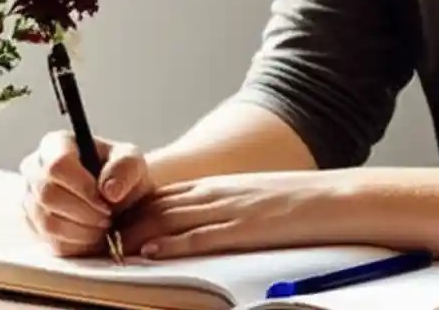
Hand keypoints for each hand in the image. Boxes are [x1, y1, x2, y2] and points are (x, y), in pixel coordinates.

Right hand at [20, 131, 155, 255]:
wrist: (119, 201)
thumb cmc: (121, 175)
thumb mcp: (133, 163)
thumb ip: (125, 168)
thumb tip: (109, 190)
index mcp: (56, 144)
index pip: (56, 165)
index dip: (82, 186)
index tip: (106, 200)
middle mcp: (34, 169)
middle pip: (47, 195)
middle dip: (84, 212)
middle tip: (108, 217)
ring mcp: (29, 198)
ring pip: (47, 221)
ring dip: (82, 230)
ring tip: (104, 226)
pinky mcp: (32, 226)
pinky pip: (50, 241)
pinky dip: (78, 244)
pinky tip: (93, 236)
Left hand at [120, 172, 341, 259]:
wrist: (334, 198)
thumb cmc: (300, 203)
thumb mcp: (256, 199)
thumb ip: (228, 208)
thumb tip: (208, 226)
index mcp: (221, 186)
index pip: (164, 194)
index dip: (135, 210)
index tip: (115, 224)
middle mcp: (217, 193)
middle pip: (158, 205)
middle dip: (127, 222)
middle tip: (103, 239)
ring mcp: (228, 210)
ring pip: (169, 219)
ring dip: (137, 233)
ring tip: (113, 248)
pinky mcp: (241, 229)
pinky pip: (197, 237)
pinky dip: (169, 244)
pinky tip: (149, 252)